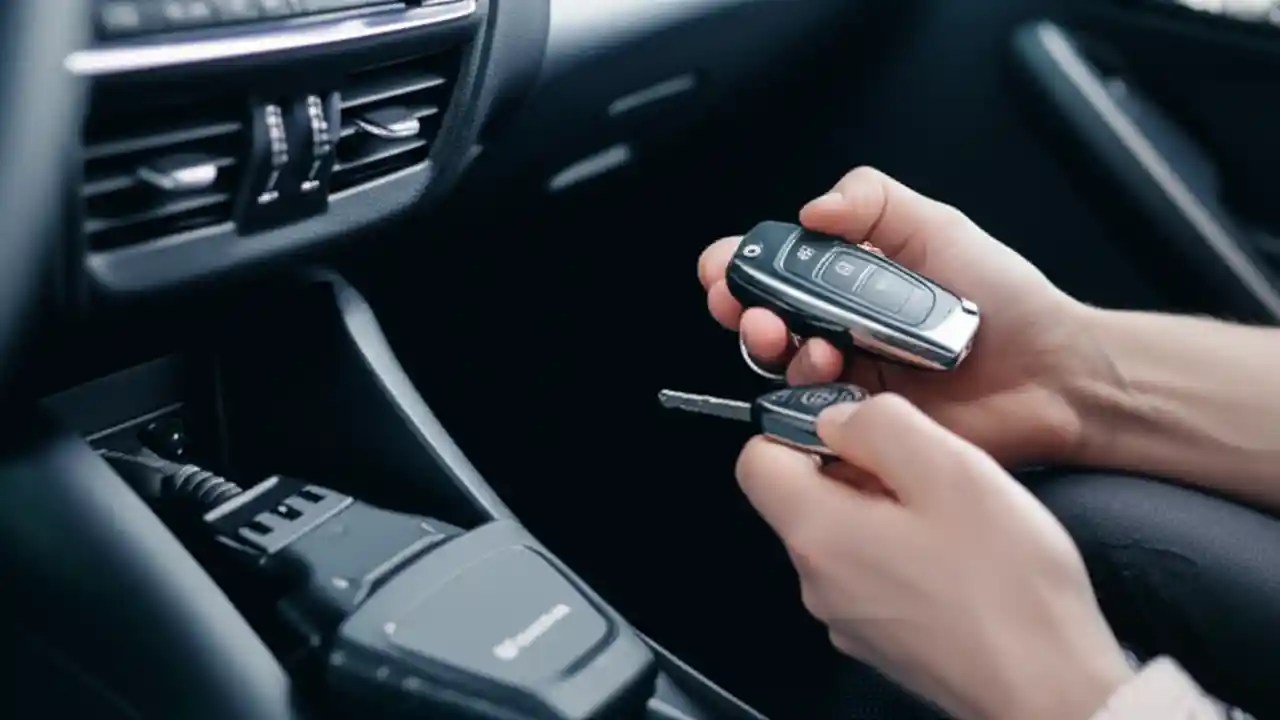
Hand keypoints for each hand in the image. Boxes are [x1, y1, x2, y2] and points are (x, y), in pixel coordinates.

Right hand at [699, 167, 1116, 465]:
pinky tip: (831, 383)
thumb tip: (812, 209)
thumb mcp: (938, 228)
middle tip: (748, 312)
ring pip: (779, 369)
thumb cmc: (1006, 299)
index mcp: (847, 277)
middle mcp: (837, 326)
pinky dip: (805, 401)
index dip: (737, 266)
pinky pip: (811, 416)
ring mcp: (846, 378)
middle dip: (740, 312)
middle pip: (758, 319)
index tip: (725, 267)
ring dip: (777, 354)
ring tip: (813, 347)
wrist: (1052, 372)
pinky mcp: (859, 424)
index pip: (772, 267)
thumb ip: (873, 199)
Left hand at [736, 395, 1133, 719]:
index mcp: (816, 533)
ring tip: (953, 518)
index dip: (797, 429)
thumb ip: (879, 425)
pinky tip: (959, 558)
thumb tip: (837, 419)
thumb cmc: (1005, 584)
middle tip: (926, 472)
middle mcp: (815, 581)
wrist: (1050, 691)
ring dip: (887, 511)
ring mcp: (845, 617)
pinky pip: (873, 574)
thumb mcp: (948, 468)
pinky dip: (904, 553)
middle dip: (857, 470)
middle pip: (803, 497)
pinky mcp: (881, 640)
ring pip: (843, 535)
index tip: (857, 429)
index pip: (755, 461)